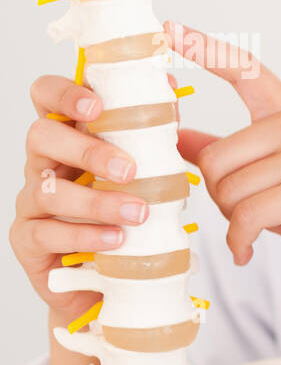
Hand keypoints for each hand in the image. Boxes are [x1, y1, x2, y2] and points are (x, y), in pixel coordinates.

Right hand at [9, 74, 153, 321]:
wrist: (116, 276)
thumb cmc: (129, 215)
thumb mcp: (147, 172)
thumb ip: (152, 133)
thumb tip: (167, 88)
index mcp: (69, 138)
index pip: (47, 97)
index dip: (64, 93)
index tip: (97, 106)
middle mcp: (43, 165)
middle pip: (40, 137)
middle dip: (86, 150)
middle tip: (130, 169)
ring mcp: (31, 203)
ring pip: (48, 191)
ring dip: (97, 201)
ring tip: (138, 213)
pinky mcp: (28, 240)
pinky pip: (47, 233)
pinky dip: (86, 235)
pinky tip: (116, 240)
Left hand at [165, 21, 280, 294]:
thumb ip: (235, 154)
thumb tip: (180, 139)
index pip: (245, 70)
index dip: (204, 49)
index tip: (168, 30)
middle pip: (215, 159)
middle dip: (221, 199)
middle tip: (251, 218)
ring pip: (228, 191)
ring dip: (237, 223)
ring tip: (270, 228)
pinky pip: (247, 216)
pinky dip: (240, 241)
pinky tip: (246, 252)